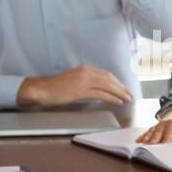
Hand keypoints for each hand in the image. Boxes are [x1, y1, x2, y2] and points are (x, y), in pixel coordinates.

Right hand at [17, 64, 132, 107]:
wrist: (42, 89)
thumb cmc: (56, 88)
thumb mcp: (74, 81)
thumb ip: (86, 83)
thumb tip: (98, 90)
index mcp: (85, 69)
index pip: (106, 74)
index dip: (117, 81)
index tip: (123, 88)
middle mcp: (86, 72)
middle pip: (109, 79)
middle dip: (121, 87)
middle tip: (129, 94)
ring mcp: (84, 81)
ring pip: (107, 85)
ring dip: (119, 92)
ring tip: (127, 98)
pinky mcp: (81, 91)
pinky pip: (100, 94)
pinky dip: (111, 97)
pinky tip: (117, 101)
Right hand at [137, 107, 171, 143]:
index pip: (169, 131)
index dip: (166, 137)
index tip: (164, 144)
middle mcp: (162, 124)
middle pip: (158, 132)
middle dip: (154, 138)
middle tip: (151, 145)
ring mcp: (156, 126)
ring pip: (151, 132)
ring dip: (147, 137)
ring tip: (143, 143)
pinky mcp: (152, 128)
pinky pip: (146, 132)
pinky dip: (142, 136)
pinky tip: (138, 141)